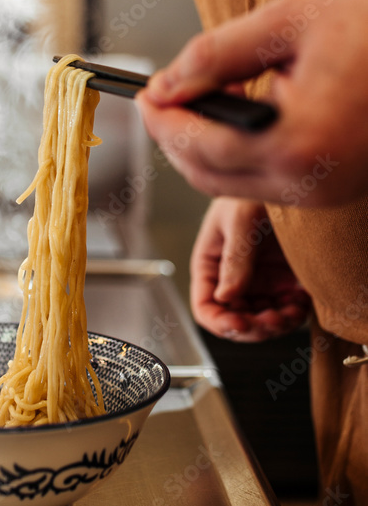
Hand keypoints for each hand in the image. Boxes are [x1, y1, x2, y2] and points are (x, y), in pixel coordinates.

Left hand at [137, 0, 367, 205]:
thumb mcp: (288, 21)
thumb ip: (215, 55)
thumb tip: (164, 83)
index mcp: (300, 143)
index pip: (203, 148)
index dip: (164, 122)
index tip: (142, 95)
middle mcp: (312, 183)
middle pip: (209, 178)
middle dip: (175, 139)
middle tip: (158, 99)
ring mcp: (325, 194)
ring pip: (232, 187)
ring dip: (202, 149)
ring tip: (196, 98)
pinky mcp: (334, 190)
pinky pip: (264, 182)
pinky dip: (235, 156)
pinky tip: (234, 115)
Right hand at [191, 197, 310, 341]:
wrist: (289, 178)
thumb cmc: (254, 192)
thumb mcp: (242, 221)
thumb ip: (234, 259)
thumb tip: (226, 296)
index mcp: (211, 264)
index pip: (205, 306)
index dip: (220, 322)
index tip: (241, 324)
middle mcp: (232, 277)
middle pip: (235, 320)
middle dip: (254, 327)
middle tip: (274, 320)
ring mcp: (259, 281)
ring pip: (261, 322)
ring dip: (276, 325)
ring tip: (291, 312)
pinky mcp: (284, 281)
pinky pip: (285, 311)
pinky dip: (293, 315)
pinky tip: (301, 303)